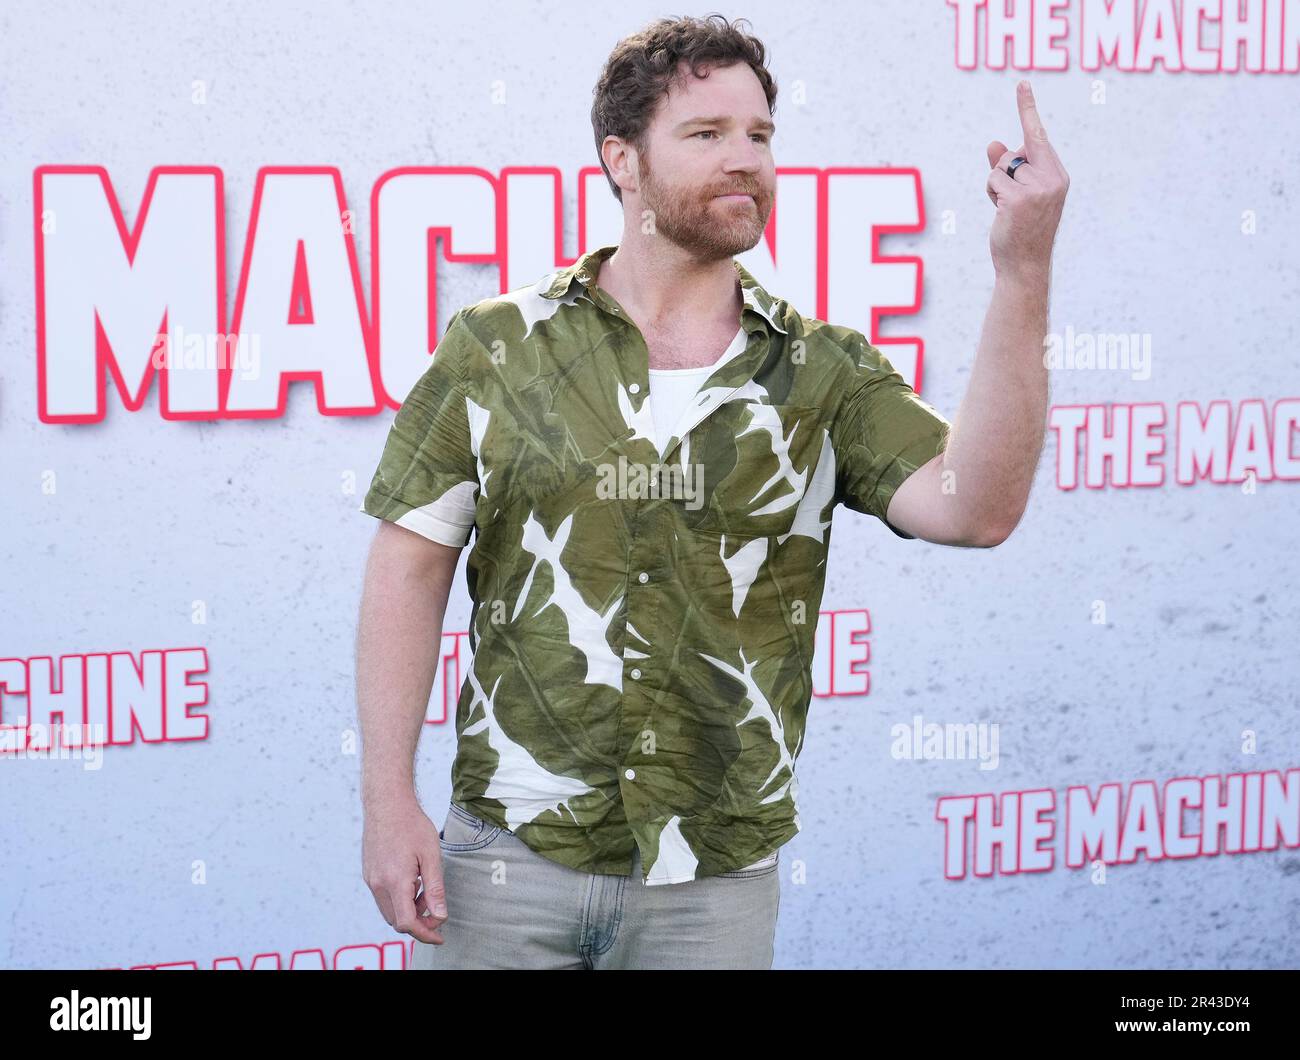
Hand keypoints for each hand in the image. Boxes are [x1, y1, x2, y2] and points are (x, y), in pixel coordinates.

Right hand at [362, 797, 447, 944]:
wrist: (386, 803)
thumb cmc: (411, 825)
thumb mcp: (431, 856)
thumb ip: (435, 888)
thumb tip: (440, 916)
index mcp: (394, 881)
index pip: (406, 923)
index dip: (425, 934)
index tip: (439, 936)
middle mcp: (378, 884)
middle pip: (396, 921)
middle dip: (418, 922)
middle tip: (436, 910)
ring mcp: (370, 879)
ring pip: (389, 910)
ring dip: (408, 910)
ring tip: (425, 890)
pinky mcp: (368, 873)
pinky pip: (383, 897)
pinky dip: (399, 899)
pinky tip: (413, 881)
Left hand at [985, 80, 1069, 284]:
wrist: (1025, 264)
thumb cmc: (1022, 229)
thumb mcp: (1017, 193)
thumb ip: (1008, 167)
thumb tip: (995, 143)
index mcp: (1057, 174)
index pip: (1039, 136)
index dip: (1027, 108)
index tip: (1021, 83)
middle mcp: (1052, 178)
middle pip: (1013, 154)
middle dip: (1004, 173)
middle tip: (1012, 202)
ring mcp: (1036, 188)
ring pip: (1000, 168)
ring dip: (995, 187)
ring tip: (1008, 210)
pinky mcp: (1018, 198)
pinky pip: (993, 181)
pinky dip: (991, 195)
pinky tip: (1002, 213)